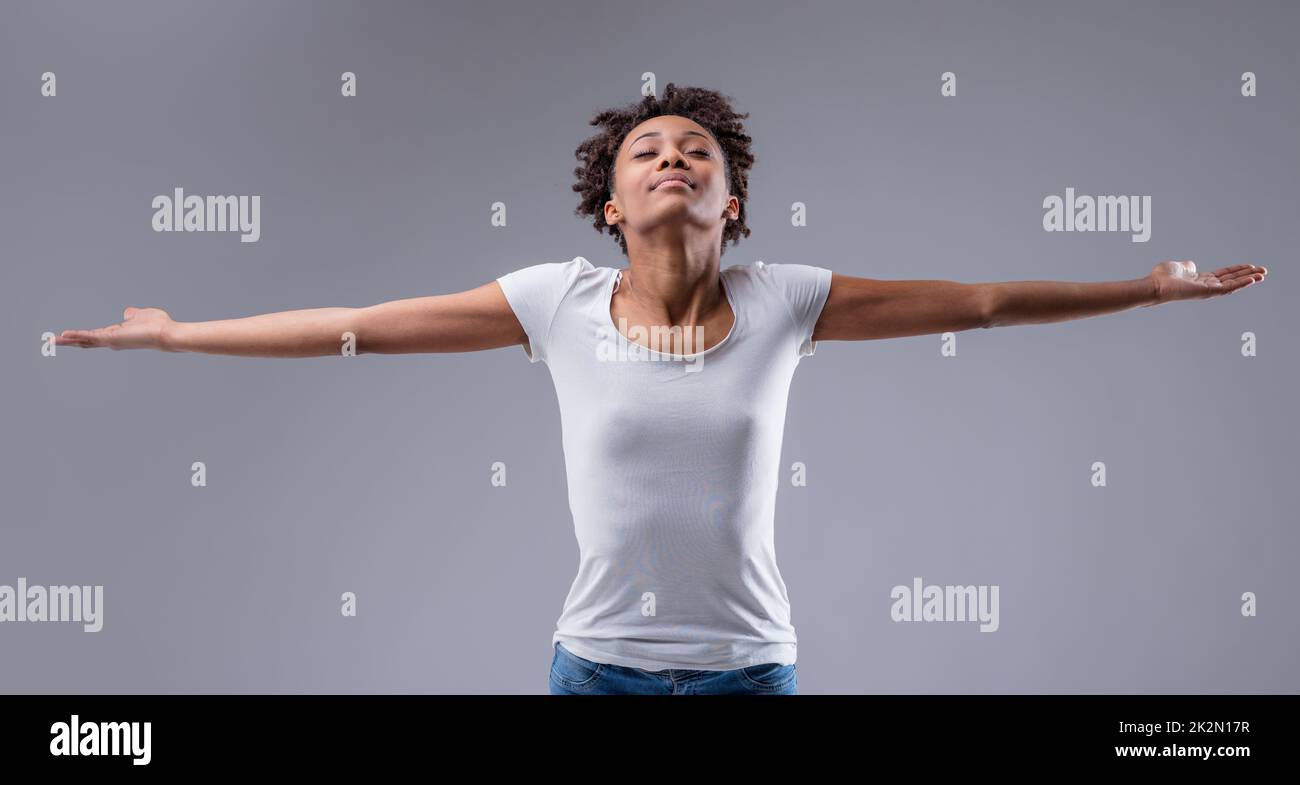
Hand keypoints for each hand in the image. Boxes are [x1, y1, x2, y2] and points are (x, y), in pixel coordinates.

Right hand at [57, 307, 176, 350]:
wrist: (166, 332)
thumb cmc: (158, 325)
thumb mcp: (140, 315)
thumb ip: (131, 314)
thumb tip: (127, 313)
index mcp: (116, 334)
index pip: (94, 336)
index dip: (80, 336)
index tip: (66, 336)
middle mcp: (112, 340)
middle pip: (85, 341)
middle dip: (69, 341)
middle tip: (51, 341)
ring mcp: (111, 341)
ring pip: (85, 341)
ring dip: (68, 340)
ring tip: (51, 340)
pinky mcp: (113, 338)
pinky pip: (91, 337)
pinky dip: (77, 335)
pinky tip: (65, 335)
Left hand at [1148, 261, 1267, 303]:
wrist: (1155, 286)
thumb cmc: (1161, 278)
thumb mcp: (1178, 267)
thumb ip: (1187, 267)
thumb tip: (1191, 265)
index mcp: (1200, 280)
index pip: (1223, 275)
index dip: (1237, 270)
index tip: (1250, 266)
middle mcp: (1206, 286)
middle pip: (1232, 279)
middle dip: (1248, 275)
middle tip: (1263, 271)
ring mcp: (1208, 290)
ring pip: (1233, 284)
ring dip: (1249, 279)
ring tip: (1263, 274)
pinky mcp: (1208, 292)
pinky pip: (1229, 288)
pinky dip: (1241, 283)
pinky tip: (1253, 279)